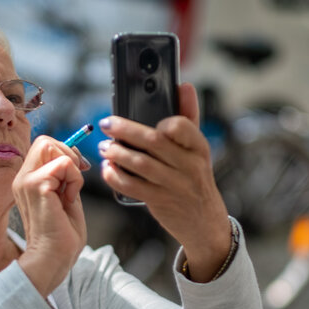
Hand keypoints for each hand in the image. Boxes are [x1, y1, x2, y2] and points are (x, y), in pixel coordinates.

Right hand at [12, 136, 87, 294]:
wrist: (53, 259)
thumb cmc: (62, 237)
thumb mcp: (66, 198)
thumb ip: (66, 177)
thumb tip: (75, 157)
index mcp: (28, 180)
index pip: (44, 146)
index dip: (65, 153)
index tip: (76, 176)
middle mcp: (23, 178)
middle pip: (44, 140)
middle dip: (67, 153)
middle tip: (74, 180)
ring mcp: (26, 181)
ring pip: (51, 146)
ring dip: (70, 166)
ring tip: (69, 192)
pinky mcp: (36, 186)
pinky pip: (64, 164)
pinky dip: (74, 179)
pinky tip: (68, 200)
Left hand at [99, 83, 230, 281]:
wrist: (204, 222)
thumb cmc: (195, 179)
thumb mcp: (197, 149)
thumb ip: (188, 117)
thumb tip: (183, 85)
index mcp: (198, 146)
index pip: (181, 126)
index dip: (163, 122)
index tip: (147, 119)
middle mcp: (189, 165)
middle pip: (153, 142)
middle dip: (126, 130)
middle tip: (107, 124)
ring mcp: (175, 185)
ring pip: (140, 164)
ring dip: (117, 153)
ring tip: (104, 147)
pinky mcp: (160, 201)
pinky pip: (133, 187)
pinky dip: (116, 176)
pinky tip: (107, 169)